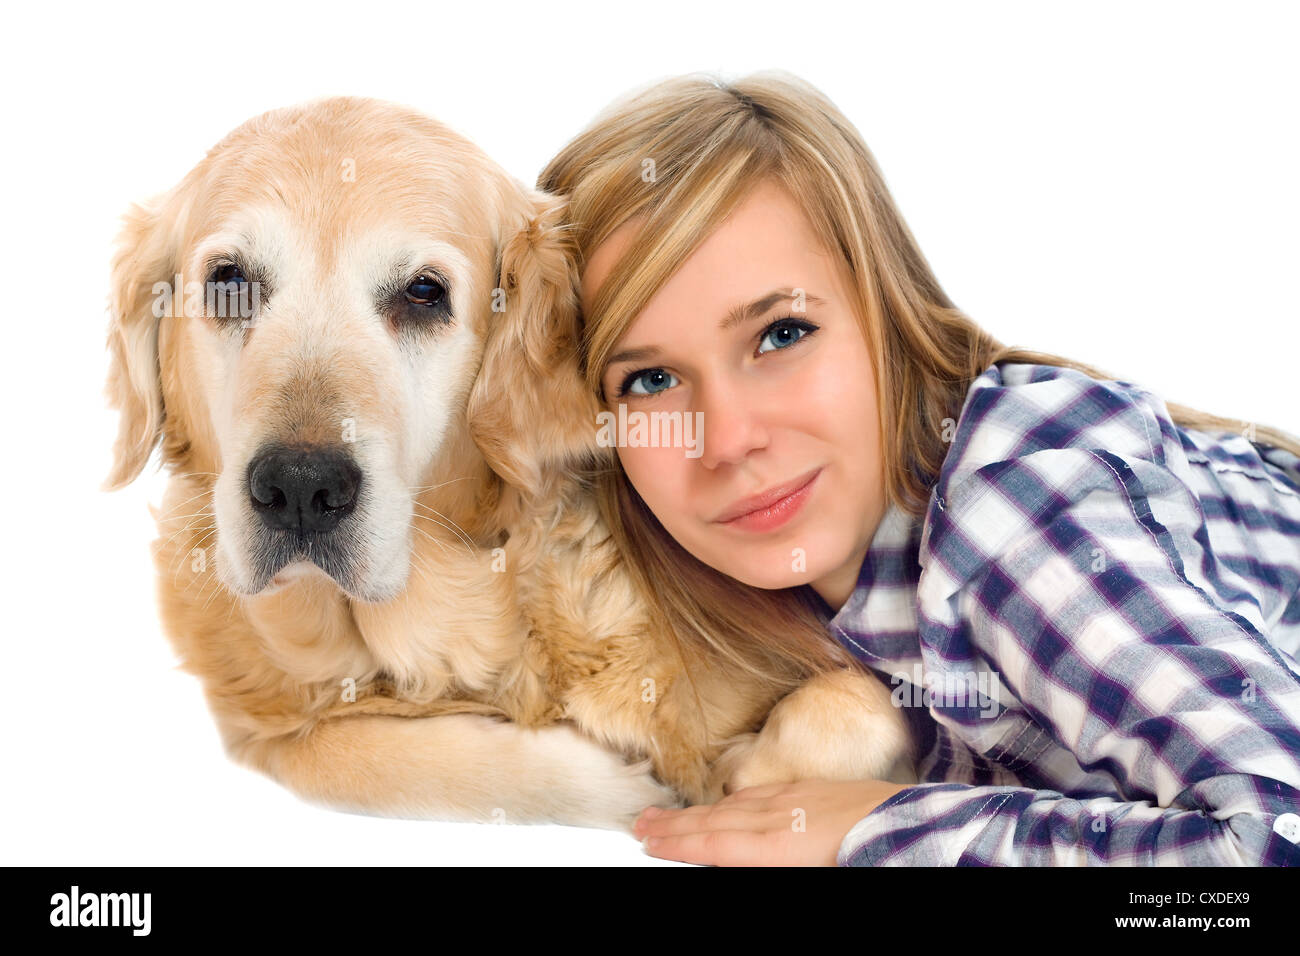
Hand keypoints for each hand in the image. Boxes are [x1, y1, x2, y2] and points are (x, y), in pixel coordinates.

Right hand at [632, 778, 910, 865]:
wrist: (927, 824)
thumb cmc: (878, 855)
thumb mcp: (815, 870)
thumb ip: (765, 856)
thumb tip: (726, 855)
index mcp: (784, 845)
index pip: (719, 844)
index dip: (680, 843)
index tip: (647, 841)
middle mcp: (786, 816)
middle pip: (720, 821)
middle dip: (677, 825)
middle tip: (640, 826)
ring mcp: (802, 799)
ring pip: (739, 805)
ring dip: (700, 812)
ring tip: (669, 815)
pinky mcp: (821, 791)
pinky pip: (767, 794)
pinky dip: (737, 799)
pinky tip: (730, 800)